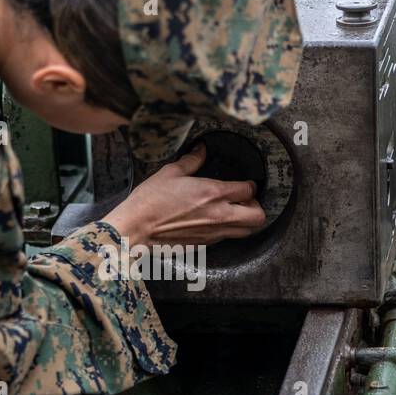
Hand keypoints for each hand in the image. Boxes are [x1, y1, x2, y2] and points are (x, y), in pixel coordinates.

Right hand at [103, 146, 265, 247]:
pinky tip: (214, 221)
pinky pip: (227, 238)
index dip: (250, 185)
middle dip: (256, 207)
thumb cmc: (151, 200)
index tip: (244, 184)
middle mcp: (219, 216)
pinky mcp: (205, 245)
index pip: (249, 190)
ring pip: (246, 231)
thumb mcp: (171, 172)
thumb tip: (201, 149)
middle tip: (245, 200)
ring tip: (234, 212)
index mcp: (214, 193)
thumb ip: (192, 160)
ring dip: (245, 221)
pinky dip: (228, 230)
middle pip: (257, 217)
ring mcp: (213, 233)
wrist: (137, 229)